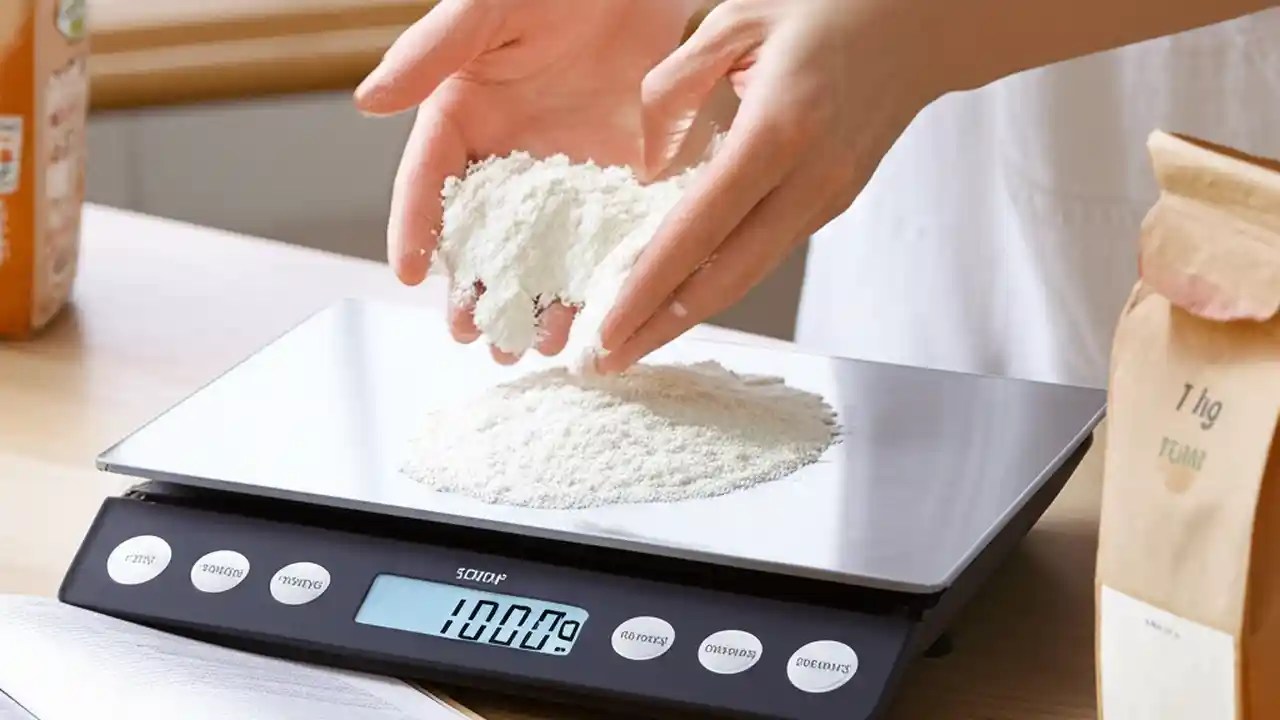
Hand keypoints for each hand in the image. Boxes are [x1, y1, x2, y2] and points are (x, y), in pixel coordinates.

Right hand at [354, 0, 698, 363]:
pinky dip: (596, 276)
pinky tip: (594, 312)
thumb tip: (367, 101)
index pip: (428, 183)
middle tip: (473, 335)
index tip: (407, 274)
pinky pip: (601, 236)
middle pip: (483, 235)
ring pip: (541, 250)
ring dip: (534, 299)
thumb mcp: (485, 9)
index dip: (415, 228)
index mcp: (461, 117)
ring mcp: (562, 172)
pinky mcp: (615, 178)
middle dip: (476, 289)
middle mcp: (507, 155)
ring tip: (530, 345)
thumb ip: (429, 53)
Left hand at [594, 0, 947, 372]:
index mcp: (779, 129)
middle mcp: (810, 179)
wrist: (922, 24)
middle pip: (728, 278)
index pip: (699, 228)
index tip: (605, 327)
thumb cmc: (827, 9)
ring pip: (750, 274)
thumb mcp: (736, 19)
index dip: (649, 284)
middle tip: (606, 362)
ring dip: (688, 313)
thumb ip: (674, 86)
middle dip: (662, 326)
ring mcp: (828, 198)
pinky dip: (719, 280)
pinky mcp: (833, 203)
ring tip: (634, 338)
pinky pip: (766, 252)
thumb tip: (648, 168)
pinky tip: (679, 292)